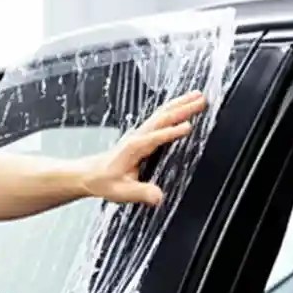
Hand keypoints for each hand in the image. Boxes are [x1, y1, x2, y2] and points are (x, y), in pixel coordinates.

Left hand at [80, 91, 207, 204]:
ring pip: (162, 113)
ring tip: (198, 95)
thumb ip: (140, 192)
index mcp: (134, 148)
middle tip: (202, 100)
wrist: (91, 174)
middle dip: (183, 108)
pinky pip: (160, 116)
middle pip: (163, 118)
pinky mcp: (143, 133)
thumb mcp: (121, 191)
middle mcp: (138, 136)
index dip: (171, 133)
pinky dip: (173, 107)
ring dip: (181, 103)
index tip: (188, 127)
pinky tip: (183, 103)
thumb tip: (158, 196)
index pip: (155, 138)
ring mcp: (140, 133)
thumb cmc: (105, 181)